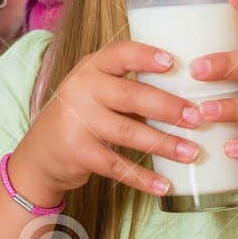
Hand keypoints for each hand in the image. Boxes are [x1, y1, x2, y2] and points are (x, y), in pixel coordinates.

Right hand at [7, 40, 200, 203]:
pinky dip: (143, 177)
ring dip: (164, 144)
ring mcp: (77, 121)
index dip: (145, 56)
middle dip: (168, 107)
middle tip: (197, 117)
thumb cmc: (82, 115)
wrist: (40, 152)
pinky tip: (165, 185)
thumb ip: (130, 88)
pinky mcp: (77, 152)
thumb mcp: (97, 91)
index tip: (173, 62)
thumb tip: (188, 96)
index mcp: (91, 67)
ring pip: (128, 133)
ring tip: (192, 152)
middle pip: (131, 95)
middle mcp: (81, 89)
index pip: (119, 53)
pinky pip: (117, 166)